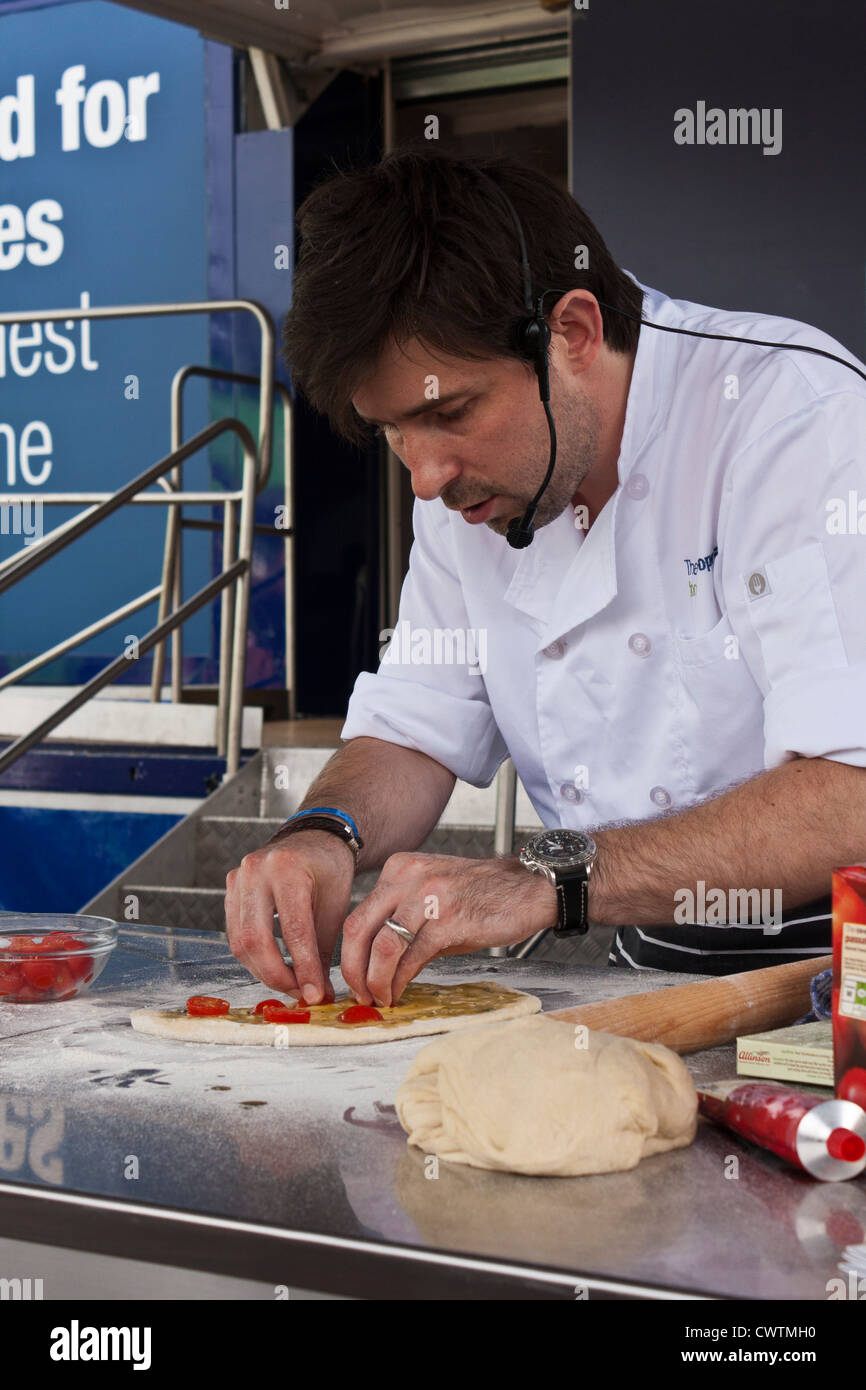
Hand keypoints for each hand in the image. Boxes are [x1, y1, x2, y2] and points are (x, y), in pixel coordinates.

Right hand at [225, 829, 354, 1002]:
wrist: (314, 839)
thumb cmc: (329, 871)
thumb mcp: (335, 907)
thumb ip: (323, 950)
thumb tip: (317, 994)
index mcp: (288, 868)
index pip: (293, 930)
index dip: (303, 968)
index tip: (315, 994)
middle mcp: (256, 870)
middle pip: (254, 939)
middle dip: (276, 975)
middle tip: (298, 993)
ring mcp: (238, 877)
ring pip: (240, 941)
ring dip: (263, 970)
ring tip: (289, 984)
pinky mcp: (230, 888)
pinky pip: (235, 933)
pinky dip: (254, 956)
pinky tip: (274, 967)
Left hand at [340, 853, 558, 1005]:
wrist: (529, 889)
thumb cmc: (482, 896)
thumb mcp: (433, 901)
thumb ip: (403, 927)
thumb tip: (377, 968)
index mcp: (399, 869)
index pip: (357, 914)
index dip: (350, 954)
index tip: (355, 978)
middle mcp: (408, 877)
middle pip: (358, 928)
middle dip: (352, 970)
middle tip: (359, 995)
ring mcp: (428, 896)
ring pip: (382, 945)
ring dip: (376, 980)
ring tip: (381, 998)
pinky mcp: (449, 919)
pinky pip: (412, 956)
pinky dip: (400, 980)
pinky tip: (400, 992)